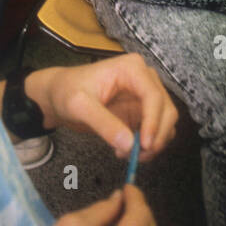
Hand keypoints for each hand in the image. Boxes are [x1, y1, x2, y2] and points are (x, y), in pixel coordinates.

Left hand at [25, 53, 176, 158]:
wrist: (59, 95)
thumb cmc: (67, 92)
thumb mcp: (79, 106)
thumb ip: (104, 124)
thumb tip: (130, 145)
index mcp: (132, 68)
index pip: (154, 96)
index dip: (154, 122)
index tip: (144, 146)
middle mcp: (144, 79)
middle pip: (166, 109)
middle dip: (156, 136)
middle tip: (138, 156)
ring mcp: (145, 95)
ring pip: (165, 122)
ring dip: (153, 142)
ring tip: (127, 155)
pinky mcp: (142, 111)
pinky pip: (155, 130)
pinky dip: (146, 144)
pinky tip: (125, 150)